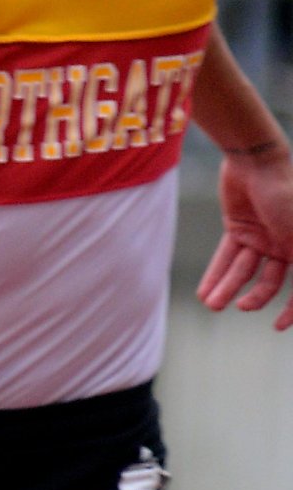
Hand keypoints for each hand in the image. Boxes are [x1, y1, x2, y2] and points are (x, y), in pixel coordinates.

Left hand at [198, 150, 292, 330]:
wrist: (256, 162)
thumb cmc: (286, 194)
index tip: (279, 327)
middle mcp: (284, 245)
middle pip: (268, 282)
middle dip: (253, 298)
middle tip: (237, 307)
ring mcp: (260, 237)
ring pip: (243, 272)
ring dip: (227, 288)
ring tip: (212, 304)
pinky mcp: (237, 228)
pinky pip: (226, 257)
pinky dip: (215, 275)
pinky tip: (204, 293)